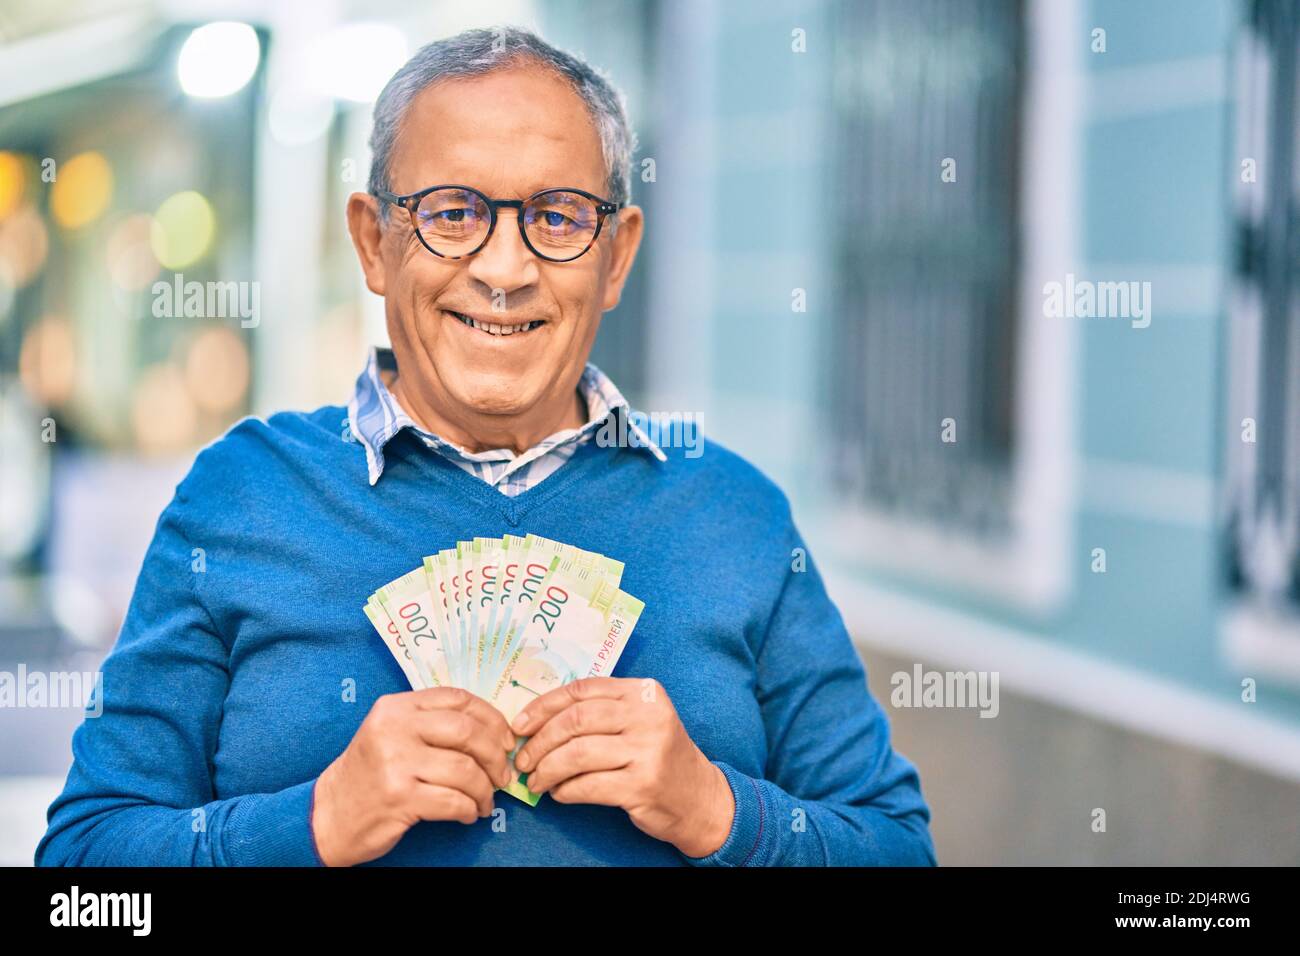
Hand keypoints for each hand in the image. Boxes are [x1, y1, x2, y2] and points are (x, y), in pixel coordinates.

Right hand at [311, 687, 514, 865]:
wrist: (328, 814)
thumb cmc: (370, 773)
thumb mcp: (391, 733)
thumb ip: (431, 723)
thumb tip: (493, 732)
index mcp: (396, 707)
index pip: (458, 699)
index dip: (491, 719)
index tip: (506, 740)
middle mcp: (394, 728)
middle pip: (467, 732)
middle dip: (495, 755)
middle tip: (502, 775)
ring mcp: (395, 763)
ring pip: (465, 770)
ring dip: (484, 790)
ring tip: (484, 801)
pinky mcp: (399, 798)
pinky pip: (453, 801)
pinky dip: (469, 810)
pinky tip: (468, 814)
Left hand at [511, 677, 734, 857]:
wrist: (699, 797)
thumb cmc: (657, 756)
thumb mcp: (639, 720)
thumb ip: (600, 711)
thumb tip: (536, 721)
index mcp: (643, 692)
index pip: (582, 690)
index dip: (544, 706)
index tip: (520, 725)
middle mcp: (648, 716)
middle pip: (575, 721)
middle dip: (540, 742)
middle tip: (523, 761)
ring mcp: (648, 750)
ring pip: (577, 753)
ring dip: (547, 770)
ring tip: (536, 781)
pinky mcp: (643, 785)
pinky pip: (588, 785)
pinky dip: (566, 791)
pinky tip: (560, 793)